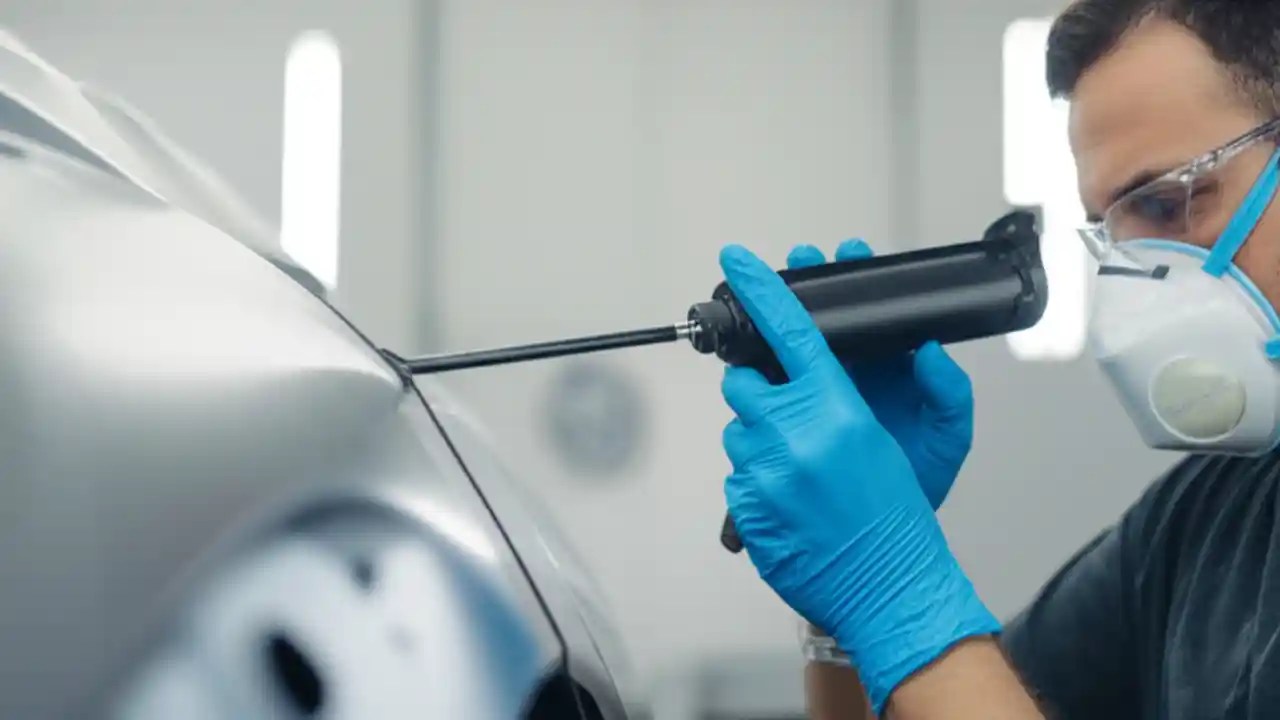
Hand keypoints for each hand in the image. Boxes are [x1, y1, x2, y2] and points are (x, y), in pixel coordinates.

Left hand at [718, 244, 998, 713]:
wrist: (885, 587)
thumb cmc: (901, 516)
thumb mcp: (935, 443)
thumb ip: (933, 389)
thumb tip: (920, 352)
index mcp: (836, 408)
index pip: (788, 331)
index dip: (760, 288)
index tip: (736, 260)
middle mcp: (792, 434)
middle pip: (746, 380)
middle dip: (765, 387)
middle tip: (796, 411)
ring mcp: (762, 472)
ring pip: (741, 428)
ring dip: (764, 436)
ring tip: (804, 467)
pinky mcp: (744, 505)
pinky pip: (738, 472)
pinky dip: (760, 476)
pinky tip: (794, 497)